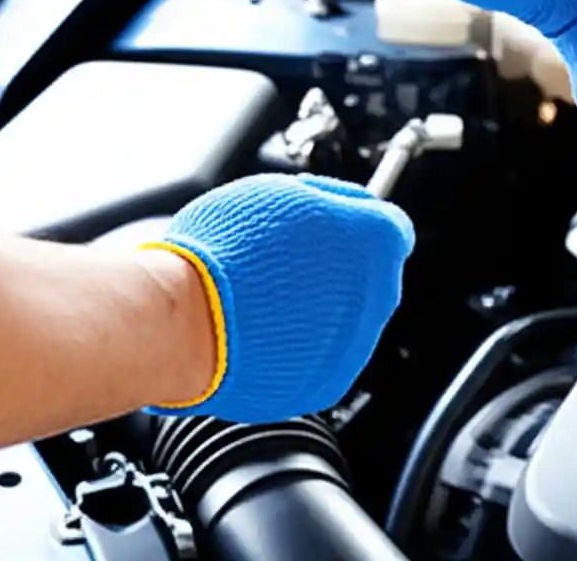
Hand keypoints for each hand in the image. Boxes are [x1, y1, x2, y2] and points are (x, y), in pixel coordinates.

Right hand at [143, 174, 414, 422]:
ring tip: (260, 300)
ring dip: (313, 310)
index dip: (351, 221)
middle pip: (368, 278)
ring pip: (343, 321)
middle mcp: (379, 297)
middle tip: (281, 261)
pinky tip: (257, 333)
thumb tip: (341, 207)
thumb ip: (328, 200)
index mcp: (377, 240)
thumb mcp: (280, 190)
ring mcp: (354, 347)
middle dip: (334, 270)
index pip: (389, 227)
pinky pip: (317, 358)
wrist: (186, 323)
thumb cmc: (226, 252)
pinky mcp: (324, 386)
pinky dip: (295, 348)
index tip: (324, 222)